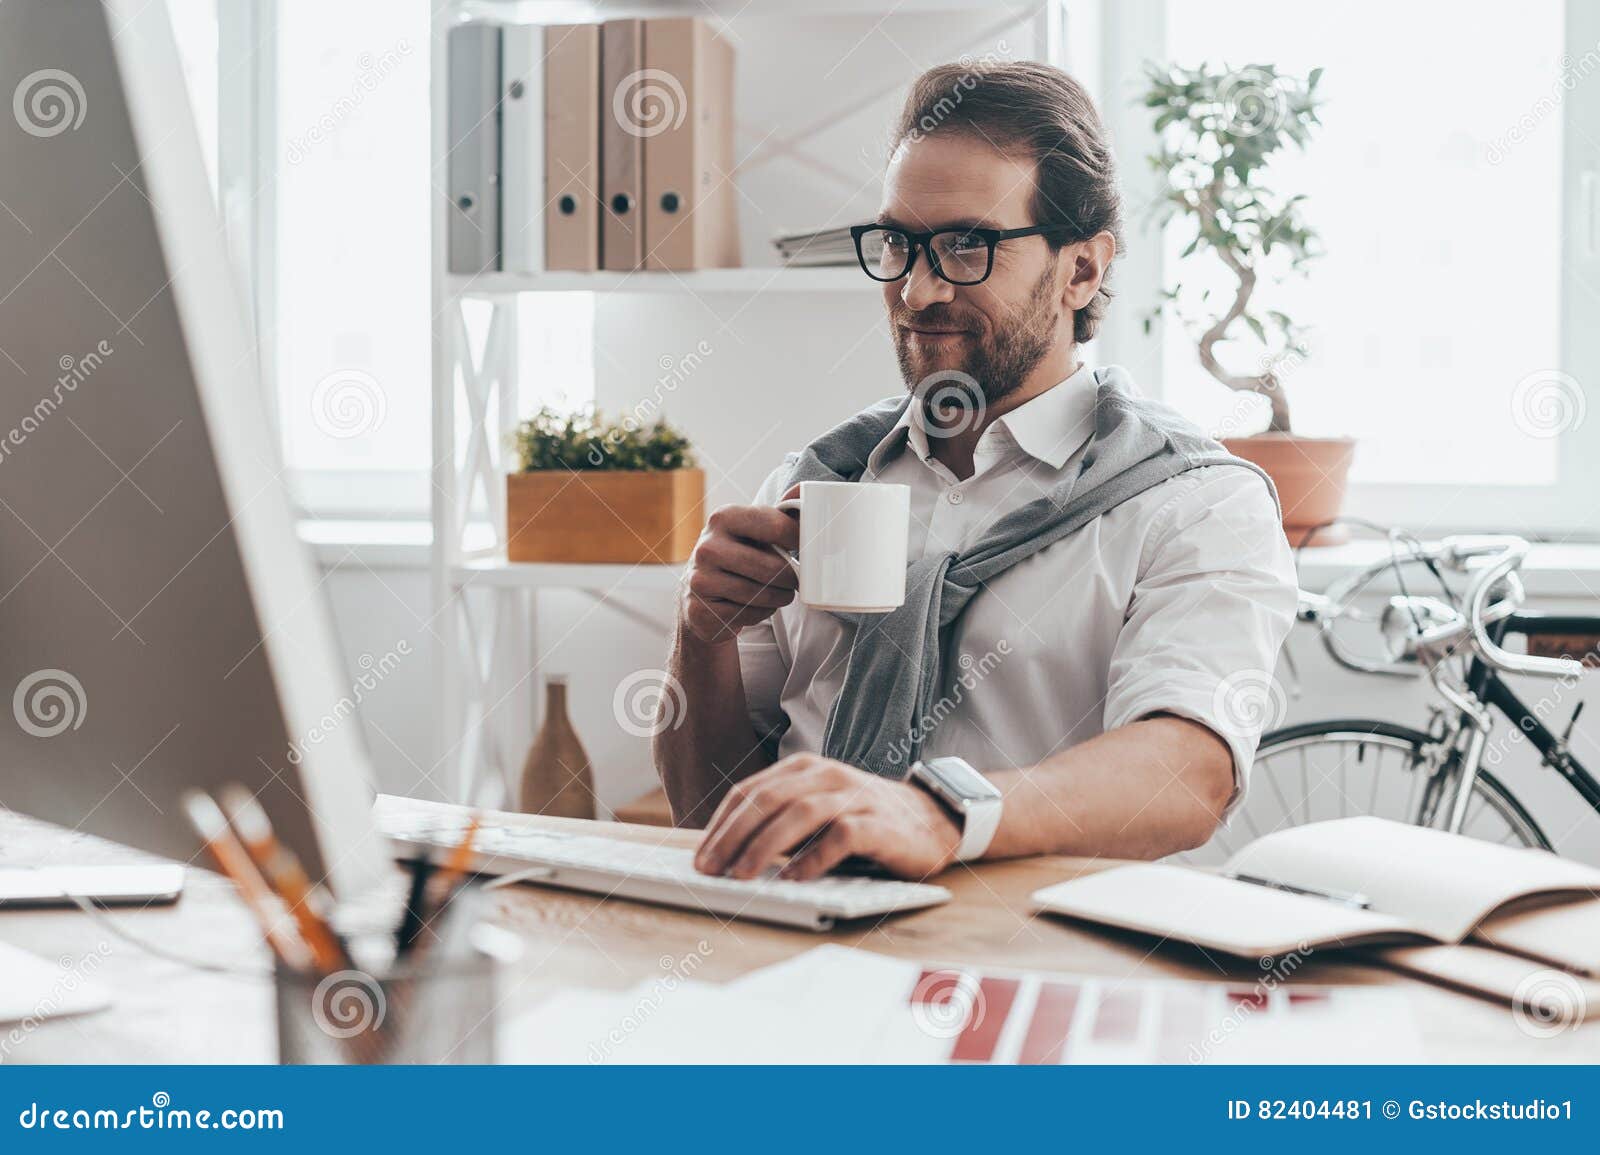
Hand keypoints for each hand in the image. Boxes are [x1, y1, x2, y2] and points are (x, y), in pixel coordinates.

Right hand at [679, 486, 800, 644]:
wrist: (700, 598)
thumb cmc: (737, 558)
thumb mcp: (752, 531)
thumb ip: (779, 516)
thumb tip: (806, 494)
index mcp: (722, 518)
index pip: (776, 527)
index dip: (800, 540)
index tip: (810, 549)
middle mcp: (707, 546)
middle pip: (772, 568)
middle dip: (791, 579)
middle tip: (793, 581)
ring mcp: (700, 580)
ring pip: (762, 594)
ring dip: (778, 598)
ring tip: (776, 593)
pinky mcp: (701, 611)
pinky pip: (749, 614)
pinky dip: (760, 613)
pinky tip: (753, 606)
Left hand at [693, 754, 961, 880]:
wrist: (931, 820)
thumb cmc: (863, 821)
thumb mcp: (817, 811)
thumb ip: (781, 821)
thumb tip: (727, 855)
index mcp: (804, 769)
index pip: (750, 792)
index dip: (721, 824)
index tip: (700, 857)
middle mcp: (826, 776)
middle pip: (768, 800)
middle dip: (732, 836)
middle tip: (710, 869)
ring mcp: (854, 797)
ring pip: (800, 814)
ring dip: (765, 846)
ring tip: (742, 875)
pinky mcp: (879, 823)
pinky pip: (841, 836)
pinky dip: (813, 857)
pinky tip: (795, 878)